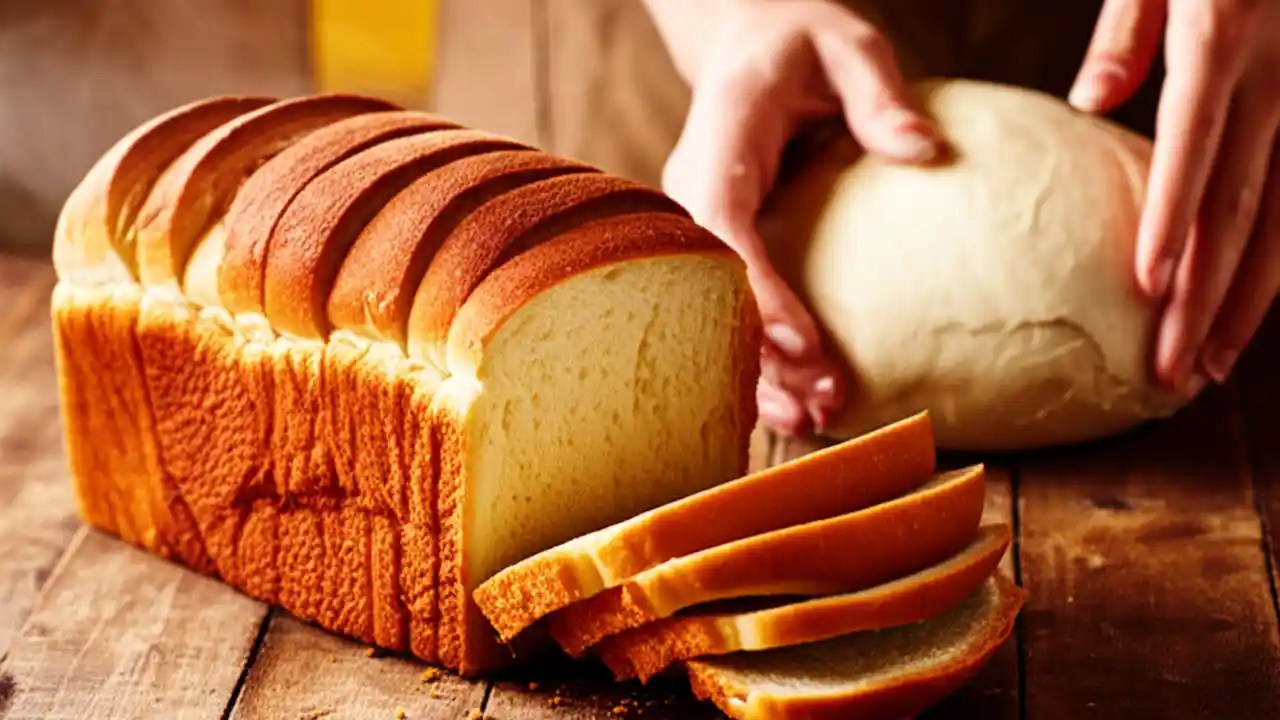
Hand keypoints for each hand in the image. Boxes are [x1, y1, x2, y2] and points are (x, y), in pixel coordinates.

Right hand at [647, 0, 942, 433]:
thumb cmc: (799, 39)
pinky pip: (727, 305)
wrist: (746, 41)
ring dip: (757, 370)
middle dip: (756, 356)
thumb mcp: (847, 43)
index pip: (721, 228)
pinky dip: (760, 353)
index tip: (803, 344)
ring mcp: (697, 222)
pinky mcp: (715, 243)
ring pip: (710, 312)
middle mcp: (692, 191)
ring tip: (815, 418)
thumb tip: (922, 150)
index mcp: (719, 141)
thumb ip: (877, 93)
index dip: (753, 292)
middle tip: (818, 406)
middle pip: (706, 292)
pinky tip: (802, 395)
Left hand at [1069, 0, 1279, 395]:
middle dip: (1206, 294)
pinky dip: (1279, 256)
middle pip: (1241, 200)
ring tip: (1206, 363)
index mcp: (1225, 30)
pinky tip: (1250, 309)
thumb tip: (1092, 103)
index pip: (1196, 141)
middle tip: (1171, 369)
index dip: (1174, 217)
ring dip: (1248, 299)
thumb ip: (1129, 27)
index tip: (1149, 287)